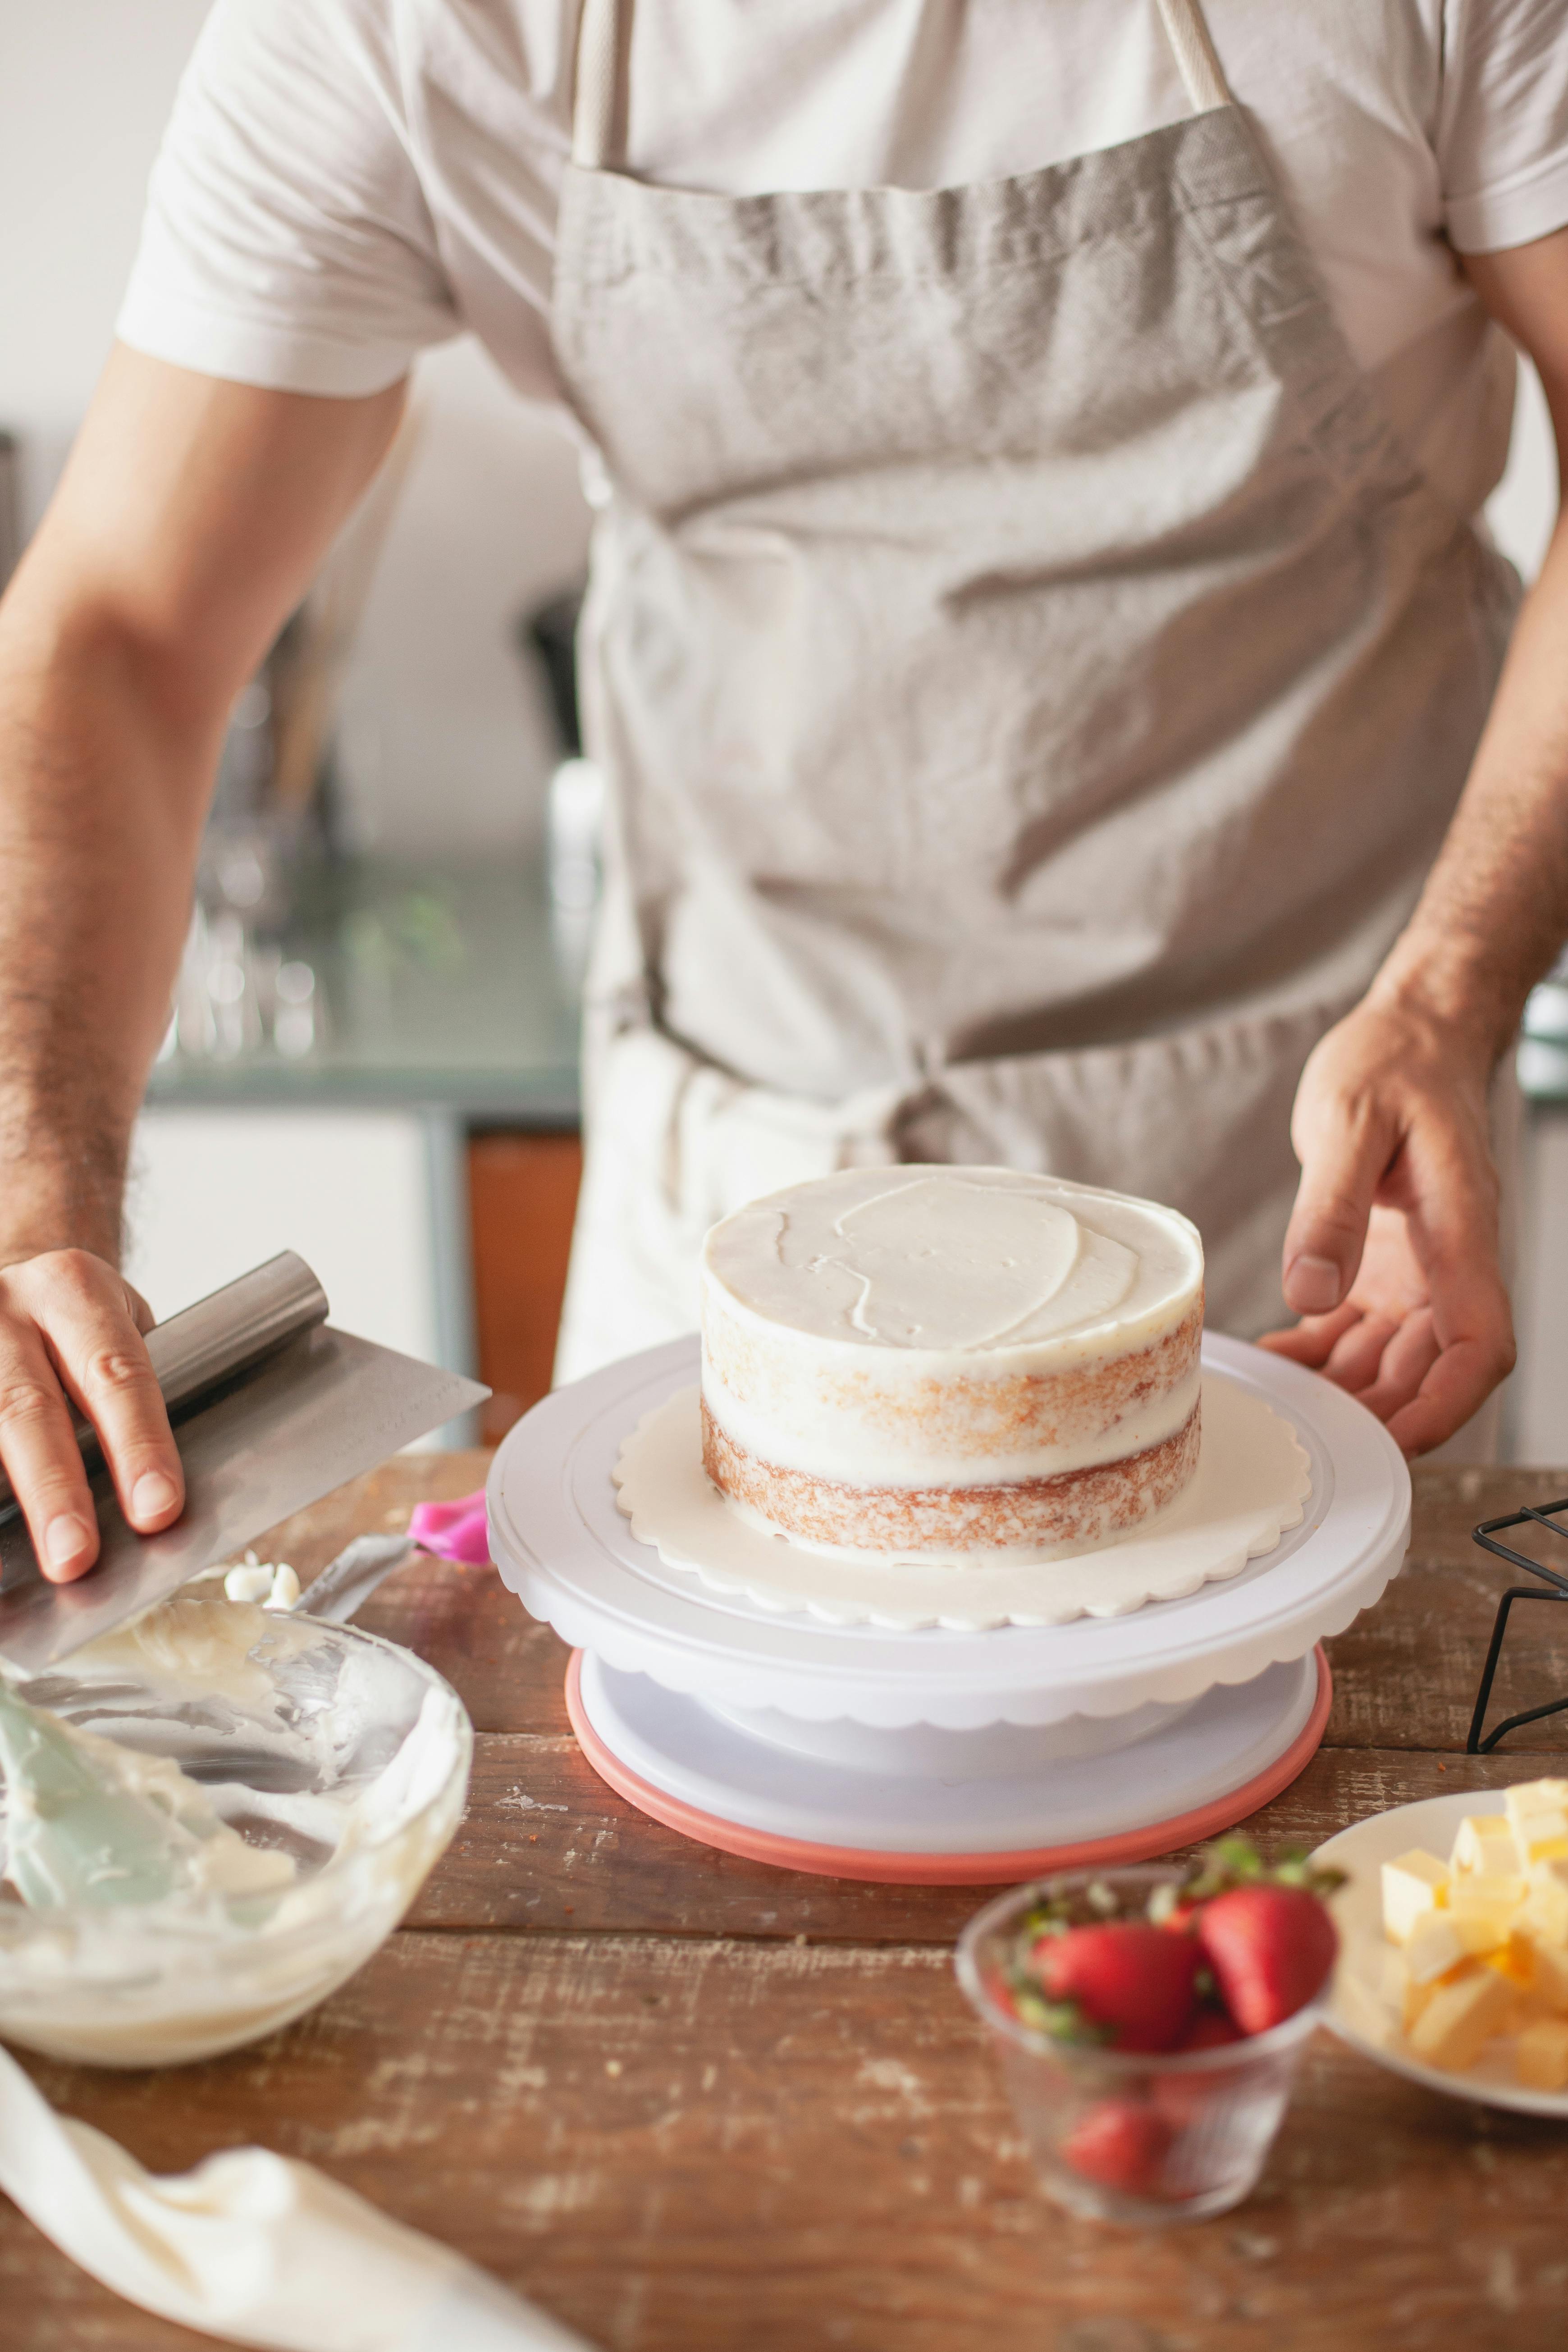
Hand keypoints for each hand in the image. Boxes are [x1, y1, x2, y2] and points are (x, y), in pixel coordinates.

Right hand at [0, 1250, 182, 1581]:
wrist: (9, 1283)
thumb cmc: (75, 1327)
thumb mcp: (111, 1326)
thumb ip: (122, 1393)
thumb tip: (152, 1499)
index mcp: (74, 1291)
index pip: (116, 1373)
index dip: (138, 1444)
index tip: (157, 1509)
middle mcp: (4, 1309)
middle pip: (27, 1407)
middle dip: (54, 1488)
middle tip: (76, 1557)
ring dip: (9, 1499)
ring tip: (22, 1568)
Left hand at [1257, 998, 1514, 1455]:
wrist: (1412, 1034)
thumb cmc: (1393, 1062)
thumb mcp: (1348, 1123)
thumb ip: (1331, 1209)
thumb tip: (1313, 1292)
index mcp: (1462, 1233)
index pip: (1478, 1346)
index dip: (1447, 1406)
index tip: (1398, 1442)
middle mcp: (1449, 1263)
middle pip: (1431, 1370)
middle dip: (1381, 1415)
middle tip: (1306, 1436)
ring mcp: (1420, 1267)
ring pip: (1394, 1358)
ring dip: (1347, 1390)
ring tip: (1281, 1402)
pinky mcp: (1386, 1260)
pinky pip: (1361, 1328)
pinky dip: (1323, 1353)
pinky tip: (1277, 1359)